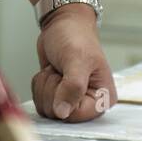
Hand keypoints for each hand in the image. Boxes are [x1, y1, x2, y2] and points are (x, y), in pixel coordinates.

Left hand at [31, 3, 117, 121]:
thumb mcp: (76, 59)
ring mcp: (71, 101)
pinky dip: (39, 84)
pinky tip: (51, 71)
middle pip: (58, 114)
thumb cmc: (76, 37)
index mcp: (102, 98)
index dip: (63, 99)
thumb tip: (62, 113)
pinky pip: (39, 101)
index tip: (64, 78)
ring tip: (57, 69)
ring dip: (45, 85)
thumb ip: (73, 87)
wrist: (62, 24)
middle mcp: (88, 103)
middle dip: (52, 89)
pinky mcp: (56, 96)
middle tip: (61, 70)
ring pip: (46, 108)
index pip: (77, 116)